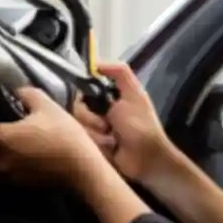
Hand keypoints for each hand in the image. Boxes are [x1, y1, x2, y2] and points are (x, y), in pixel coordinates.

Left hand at [0, 86, 106, 189]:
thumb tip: (18, 92)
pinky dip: (23, 161)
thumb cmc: (62, 133)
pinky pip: (17, 167)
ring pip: (7, 154)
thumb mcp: (46, 105)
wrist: (82, 167)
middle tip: (26, 124)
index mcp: (0, 137)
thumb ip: (27, 94)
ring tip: (33, 140)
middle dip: (8, 132)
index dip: (4, 115)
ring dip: (15, 148)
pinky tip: (39, 154)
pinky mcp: (22, 183)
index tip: (18, 112)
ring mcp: (10, 173)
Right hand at [73, 61, 175, 184]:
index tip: (86, 98)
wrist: (145, 158)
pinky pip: (82, 140)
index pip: (83, 90)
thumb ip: (120, 73)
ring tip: (111, 138)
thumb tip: (97, 63)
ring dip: (95, 131)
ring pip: (78, 125)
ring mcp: (95, 131)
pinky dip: (96, 143)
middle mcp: (99, 112)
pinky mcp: (92, 146)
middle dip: (91, 117)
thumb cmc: (140, 125)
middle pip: (77, 108)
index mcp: (110, 98)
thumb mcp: (133, 93)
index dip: (83, 93)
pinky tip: (109, 147)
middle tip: (107, 124)